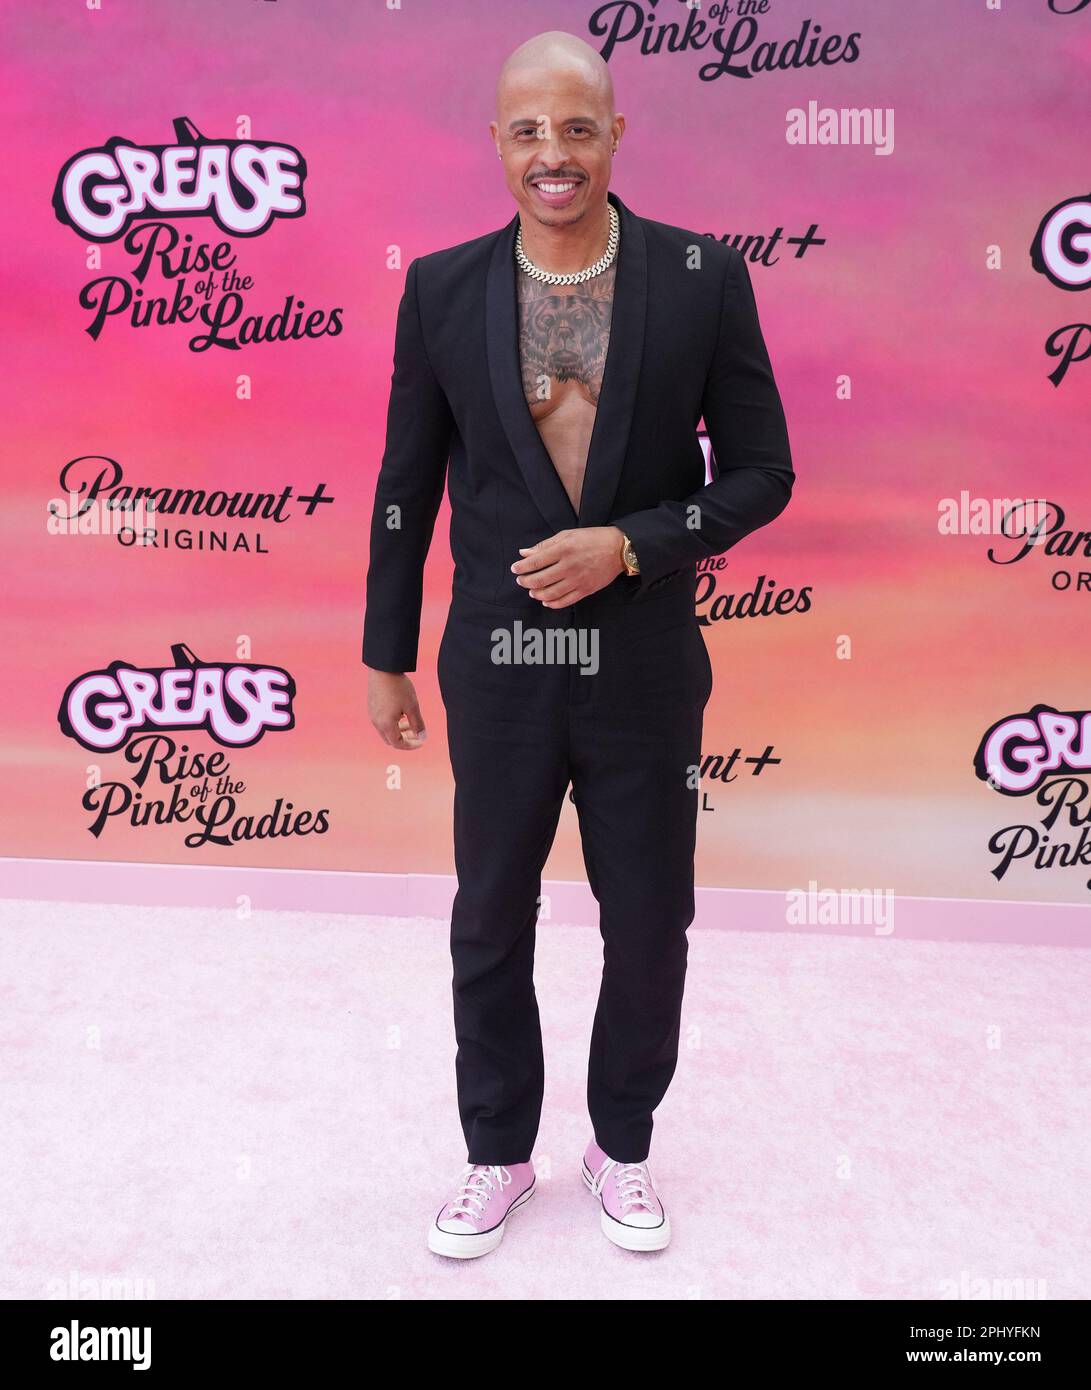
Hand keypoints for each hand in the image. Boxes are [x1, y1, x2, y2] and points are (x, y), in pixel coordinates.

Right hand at [367, 669, 426, 748]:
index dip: (411, 745)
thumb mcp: (412, 706)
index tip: (421, 742)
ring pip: (386, 730)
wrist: (383, 668)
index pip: (398, 744)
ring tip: (409, 722)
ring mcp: (372, 714)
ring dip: (398, 730)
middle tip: (416, 733)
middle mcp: (376, 722)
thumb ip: (418, 724)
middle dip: (404, 739)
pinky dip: (392, 723)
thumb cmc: (399, 687)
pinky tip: (400, 713)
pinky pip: (381, 721)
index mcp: (386, 724)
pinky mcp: (371, 706)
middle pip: (390, 739)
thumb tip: (422, 738)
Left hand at [510, 527, 624, 607]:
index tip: (515, 569)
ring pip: (551, 593)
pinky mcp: (586, 590)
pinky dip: (552, 603)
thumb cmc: (592, 539)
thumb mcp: (568, 535)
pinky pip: (565, 601)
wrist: (618, 549)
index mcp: (564, 549)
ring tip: (532, 591)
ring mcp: (578, 580)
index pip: (536, 561)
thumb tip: (524, 553)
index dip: (522, 567)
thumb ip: (545, 545)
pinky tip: (545, 601)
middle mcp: (570, 566)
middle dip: (526, 582)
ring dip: (537, 594)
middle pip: (540, 579)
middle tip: (520, 581)